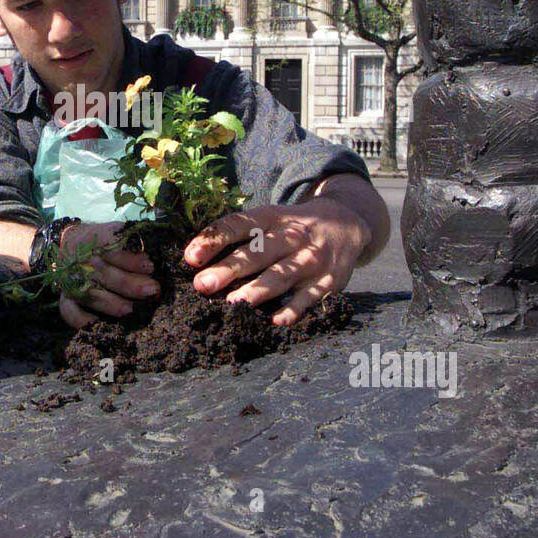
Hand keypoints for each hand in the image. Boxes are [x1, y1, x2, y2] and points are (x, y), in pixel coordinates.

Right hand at [56, 221, 159, 328]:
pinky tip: (101, 324)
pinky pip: (70, 312)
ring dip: (112, 304)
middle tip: (152, 290)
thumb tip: (159, 251)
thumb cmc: (104, 240)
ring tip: (131, 309)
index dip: (131, 259)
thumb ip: (136, 240)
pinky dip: (83, 321)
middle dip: (130, 284)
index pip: (112, 248)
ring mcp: (73, 280)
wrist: (70, 242)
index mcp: (97, 239)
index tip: (151, 266)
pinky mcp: (65, 296)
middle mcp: (83, 260)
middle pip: (105, 274)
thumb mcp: (118, 231)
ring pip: (91, 294)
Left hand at [183, 196, 372, 326]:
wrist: (347, 222)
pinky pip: (309, 297)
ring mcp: (311, 258)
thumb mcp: (270, 219)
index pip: (239, 225)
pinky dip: (294, 309)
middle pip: (258, 252)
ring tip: (234, 303)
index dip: (214, 239)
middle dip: (230, 268)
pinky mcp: (329, 280)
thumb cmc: (292, 226)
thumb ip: (239, 235)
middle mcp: (292, 235)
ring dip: (257, 290)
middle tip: (203, 284)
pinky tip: (276, 320)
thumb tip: (196, 257)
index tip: (190, 256)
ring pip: (282, 275)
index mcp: (272, 217)